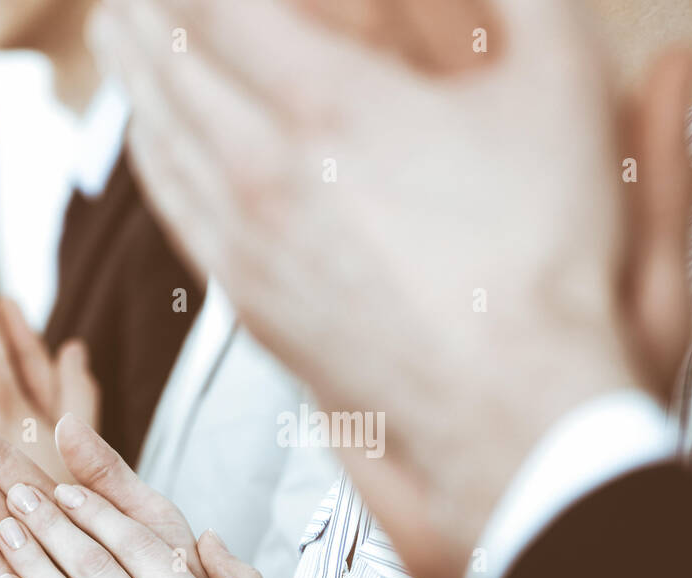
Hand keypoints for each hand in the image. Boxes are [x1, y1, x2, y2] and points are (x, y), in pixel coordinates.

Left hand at [105, 0, 691, 577]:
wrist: (510, 422)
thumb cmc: (546, 271)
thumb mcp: (569, 102)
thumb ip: (529, 4)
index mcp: (329, 105)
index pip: (221, 0)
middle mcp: (262, 172)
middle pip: (166, 58)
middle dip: (145, 6)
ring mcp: (246, 247)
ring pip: (155, 136)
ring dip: (132, 72)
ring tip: (121, 31)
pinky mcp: (250, 304)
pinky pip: (173, 212)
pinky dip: (149, 158)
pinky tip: (149, 140)